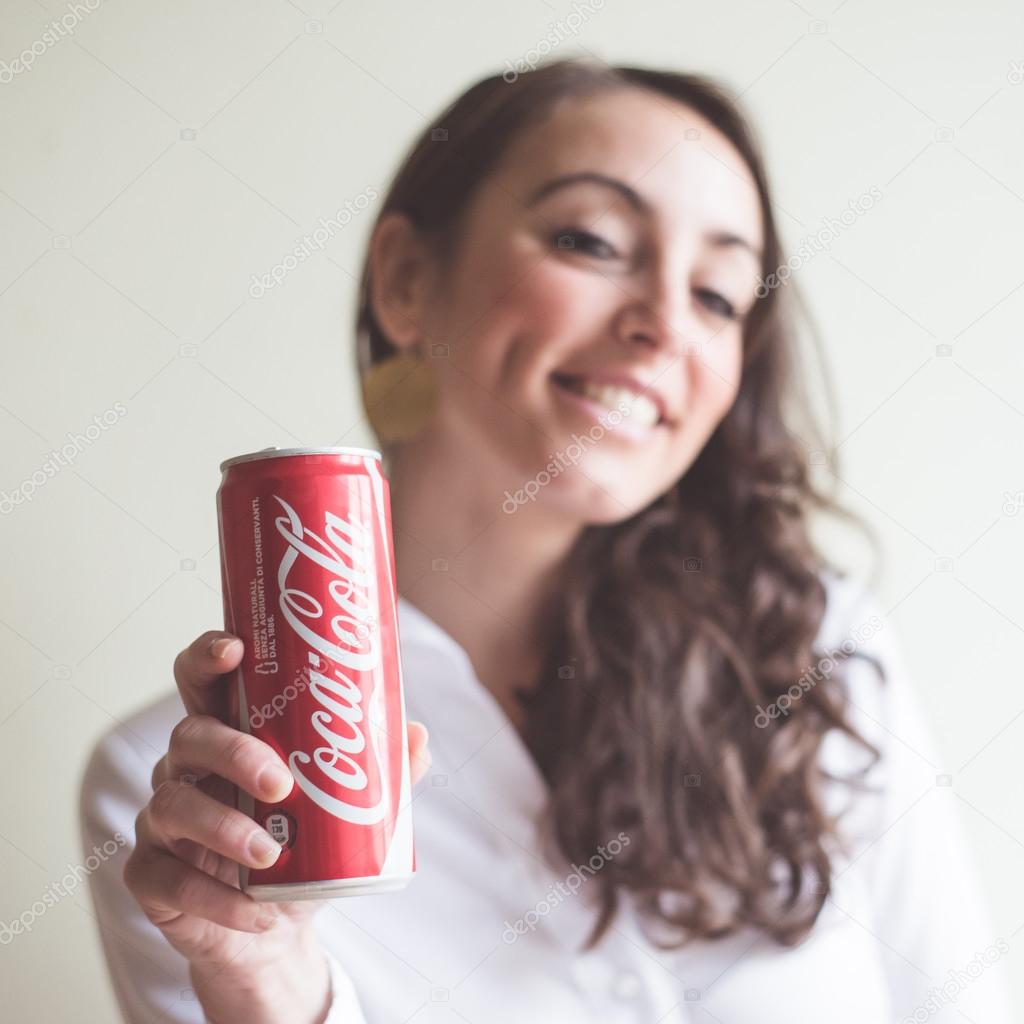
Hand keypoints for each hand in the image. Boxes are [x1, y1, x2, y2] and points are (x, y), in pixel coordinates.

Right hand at [123, 630, 429, 1017]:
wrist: (277, 927)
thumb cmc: (305, 848)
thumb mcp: (347, 807)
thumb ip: (382, 771)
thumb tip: (417, 734)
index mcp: (230, 734)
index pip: (203, 680)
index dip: (209, 655)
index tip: (235, 648)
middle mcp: (187, 768)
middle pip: (190, 735)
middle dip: (234, 753)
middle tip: (281, 784)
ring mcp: (163, 821)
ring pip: (172, 805)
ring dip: (223, 828)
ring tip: (270, 853)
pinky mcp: (151, 877)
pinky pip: (166, 879)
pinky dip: (213, 896)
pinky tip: (253, 908)